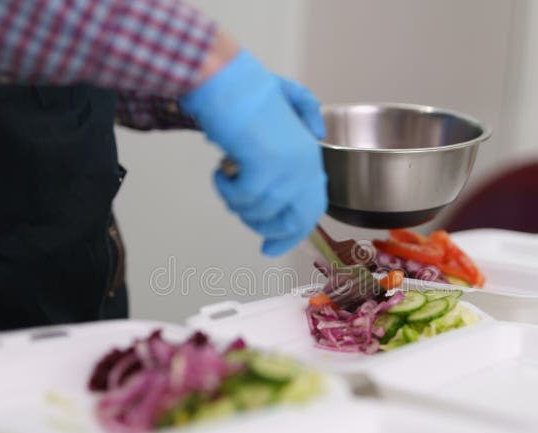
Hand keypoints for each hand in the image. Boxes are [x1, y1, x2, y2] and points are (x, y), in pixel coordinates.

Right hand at [180, 50, 327, 256]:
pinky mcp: (265, 169)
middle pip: (291, 220)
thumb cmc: (250, 86)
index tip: (270, 248)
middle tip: (240, 214)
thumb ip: (305, 109)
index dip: (292, 234)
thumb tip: (316, 131)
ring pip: (259, 211)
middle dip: (264, 227)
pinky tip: (220, 169)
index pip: (311, 210)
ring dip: (236, 200)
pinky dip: (226, 188)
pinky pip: (242, 198)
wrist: (229, 78)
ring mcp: (287, 170)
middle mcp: (305, 167)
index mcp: (311, 155)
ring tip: (225, 176)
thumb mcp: (286, 93)